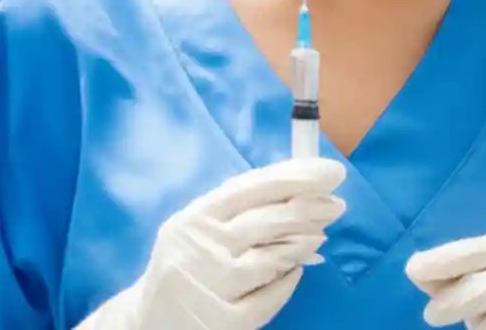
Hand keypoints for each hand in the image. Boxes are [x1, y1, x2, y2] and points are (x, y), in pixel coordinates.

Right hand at [77, 157, 346, 329]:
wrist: (148, 323)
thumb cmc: (183, 267)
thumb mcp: (196, 231)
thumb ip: (235, 212)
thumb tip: (295, 192)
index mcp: (195, 218)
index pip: (252, 188)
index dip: (295, 177)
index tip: (329, 171)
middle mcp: (201, 247)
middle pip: (267, 221)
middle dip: (309, 210)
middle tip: (336, 205)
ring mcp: (213, 285)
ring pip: (273, 258)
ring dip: (303, 243)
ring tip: (320, 236)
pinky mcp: (225, 320)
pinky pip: (270, 296)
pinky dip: (287, 282)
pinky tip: (296, 271)